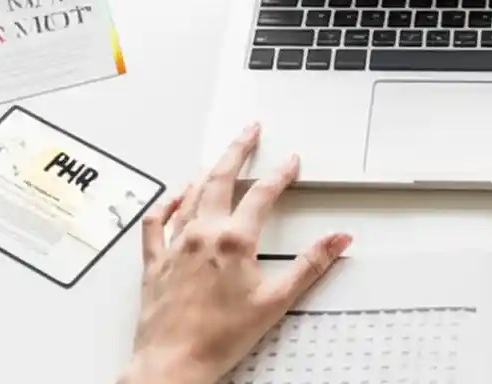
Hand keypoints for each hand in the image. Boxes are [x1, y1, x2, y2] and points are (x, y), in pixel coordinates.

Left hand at [119, 123, 352, 383]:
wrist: (173, 364)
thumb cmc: (219, 338)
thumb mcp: (277, 301)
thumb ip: (310, 265)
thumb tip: (336, 240)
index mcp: (233, 241)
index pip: (262, 194)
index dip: (280, 174)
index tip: (290, 162)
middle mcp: (201, 234)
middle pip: (220, 178)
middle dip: (238, 150)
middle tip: (249, 131)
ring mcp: (175, 245)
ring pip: (190, 194)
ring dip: (207, 171)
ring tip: (218, 158)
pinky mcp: (155, 261)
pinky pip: (156, 221)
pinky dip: (167, 203)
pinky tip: (174, 196)